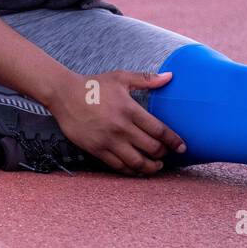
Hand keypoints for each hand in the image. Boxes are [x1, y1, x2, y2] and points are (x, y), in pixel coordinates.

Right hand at [43, 70, 186, 174]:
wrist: (64, 95)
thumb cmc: (94, 85)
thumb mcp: (121, 77)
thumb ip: (147, 79)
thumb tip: (170, 77)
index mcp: (130, 110)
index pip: (159, 130)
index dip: (173, 141)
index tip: (182, 147)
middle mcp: (121, 128)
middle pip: (151, 148)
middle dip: (163, 154)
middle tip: (167, 155)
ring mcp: (108, 141)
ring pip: (136, 162)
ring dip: (150, 167)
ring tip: (156, 166)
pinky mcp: (96, 150)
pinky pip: (118, 166)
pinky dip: (131, 170)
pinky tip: (137, 169)